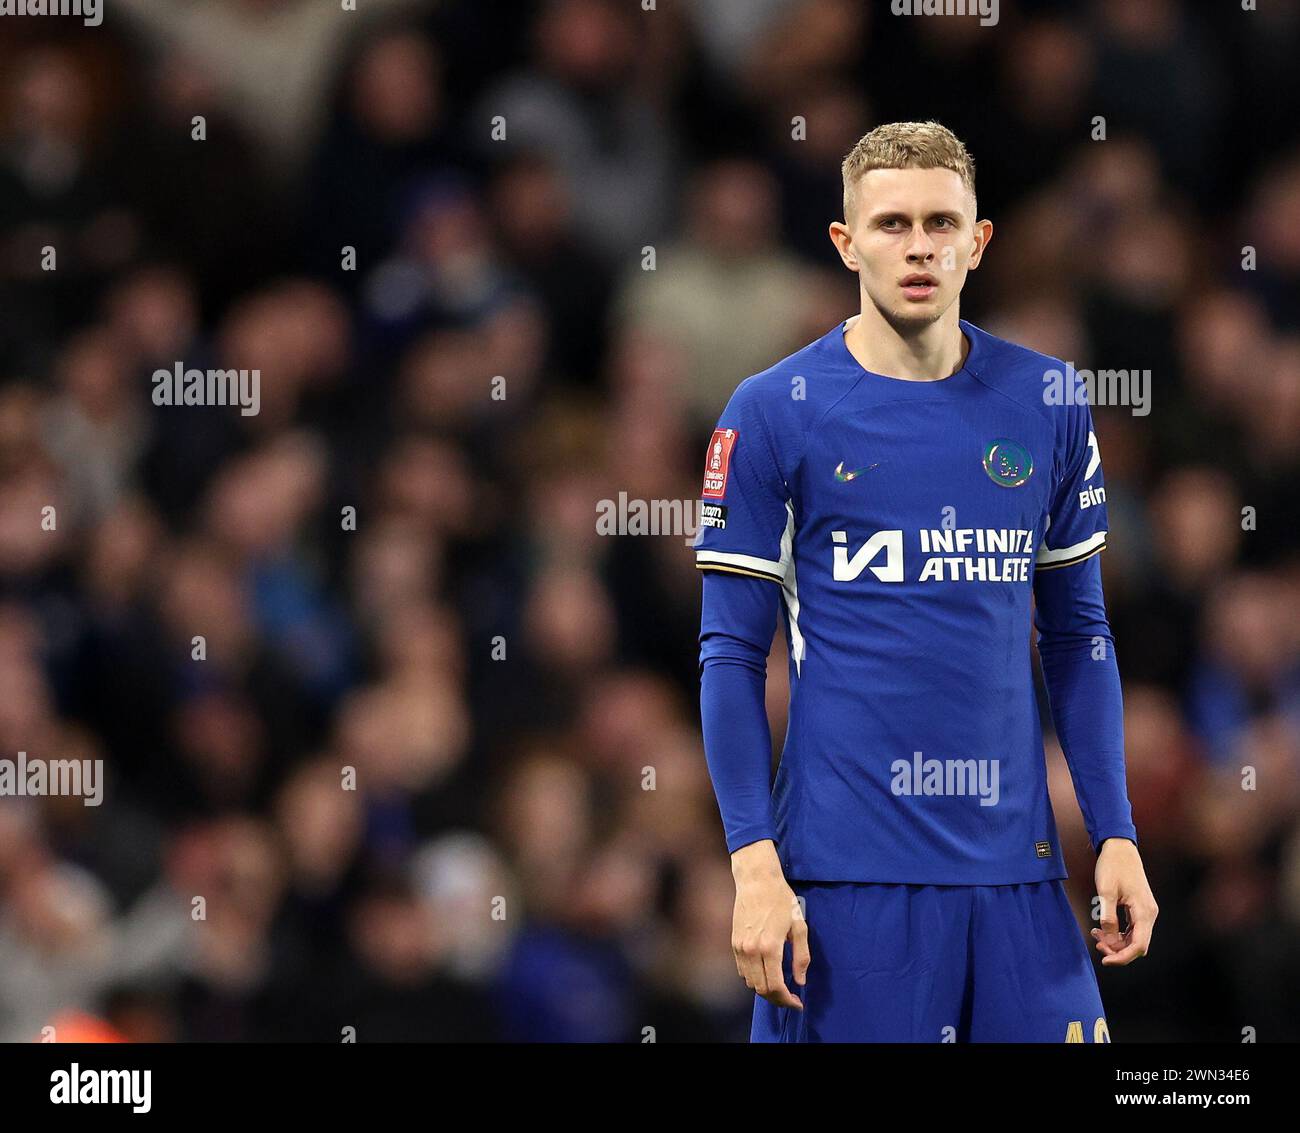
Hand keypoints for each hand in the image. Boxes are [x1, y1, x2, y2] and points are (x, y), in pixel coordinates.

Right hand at [730, 840, 809, 1008]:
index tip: (798, 1003)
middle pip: (761, 989)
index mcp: (770, 947)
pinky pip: (742, 971)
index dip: (787, 1000)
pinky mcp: (733, 943)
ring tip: (780, 986)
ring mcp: (740, 947)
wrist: (756, 880)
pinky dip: (754, 977)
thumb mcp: (799, 926)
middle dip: (777, 999)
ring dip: (765, 989)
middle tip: (791, 998)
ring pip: (750, 982)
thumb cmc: (782, 899)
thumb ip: (801, 956)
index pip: (775, 986)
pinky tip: (766, 972)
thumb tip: (800, 981)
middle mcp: (751, 950)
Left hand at [1091, 837, 1157, 965]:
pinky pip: (1130, 929)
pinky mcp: (1138, 909)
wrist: (1119, 848)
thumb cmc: (1112, 866)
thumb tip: (1108, 937)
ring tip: (1095, 934)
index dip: (1122, 957)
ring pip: (1133, 938)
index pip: (1138, 945)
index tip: (1105, 960)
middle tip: (1096, 943)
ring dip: (1115, 942)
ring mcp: (1145, 912)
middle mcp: (1149, 914)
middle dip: (1117, 950)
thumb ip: (1107, 915)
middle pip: (1137, 945)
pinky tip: (1100, 929)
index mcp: (1144, 912)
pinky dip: (1116, 933)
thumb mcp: (1106, 890)